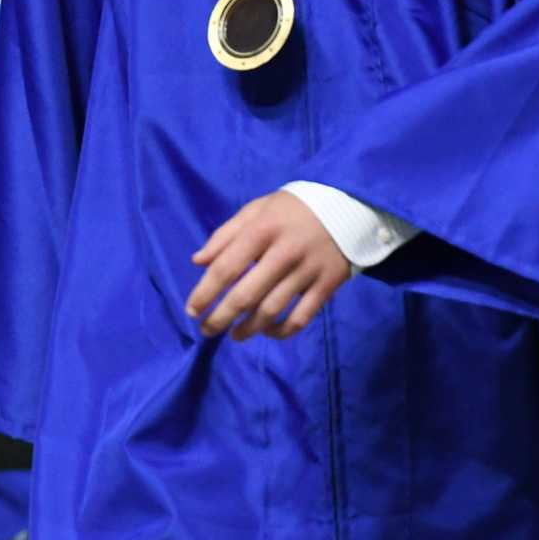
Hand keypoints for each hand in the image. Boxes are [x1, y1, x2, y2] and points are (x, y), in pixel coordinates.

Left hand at [186, 191, 350, 341]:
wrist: (346, 204)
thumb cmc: (291, 208)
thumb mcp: (256, 209)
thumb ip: (225, 235)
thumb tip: (197, 261)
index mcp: (261, 230)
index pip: (225, 268)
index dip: (205, 293)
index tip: (192, 311)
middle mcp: (283, 253)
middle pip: (246, 295)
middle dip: (221, 318)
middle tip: (207, 330)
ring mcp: (307, 271)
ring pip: (272, 311)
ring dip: (248, 329)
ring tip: (235, 335)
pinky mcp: (327, 285)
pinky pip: (301, 317)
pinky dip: (282, 331)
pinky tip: (267, 332)